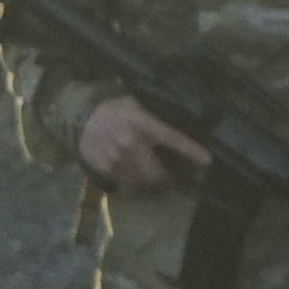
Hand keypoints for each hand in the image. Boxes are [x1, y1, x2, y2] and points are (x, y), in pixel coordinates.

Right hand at [77, 95, 213, 191]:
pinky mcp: (106, 169)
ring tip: (149, 177)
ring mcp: (117, 159)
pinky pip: (125, 183)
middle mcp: (131, 142)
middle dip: (166, 179)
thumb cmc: (114, 109)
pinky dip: (131, 181)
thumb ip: (155, 116)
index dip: (191, 151)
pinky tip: (130, 172)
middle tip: (169, 177)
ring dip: (148, 182)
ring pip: (142, 182)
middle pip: (157, 173)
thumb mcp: (136, 105)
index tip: (207, 161)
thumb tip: (180, 126)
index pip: (172, 138)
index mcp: (142, 122)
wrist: (81, 117)